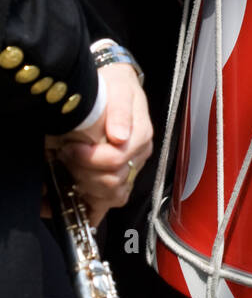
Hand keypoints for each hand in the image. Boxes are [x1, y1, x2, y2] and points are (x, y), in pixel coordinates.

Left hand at [47, 64, 153, 226]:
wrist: (116, 87)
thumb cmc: (117, 88)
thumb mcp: (120, 89)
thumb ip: (121, 111)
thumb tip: (120, 136)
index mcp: (140, 137)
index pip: (116, 160)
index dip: (89, 158)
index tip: (69, 147)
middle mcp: (137, 157)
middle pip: (112, 182)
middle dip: (83, 172)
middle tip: (64, 155)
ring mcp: (129, 170)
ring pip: (111, 196)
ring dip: (84, 189)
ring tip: (66, 172)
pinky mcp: (118, 179)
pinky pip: (107, 204)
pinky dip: (88, 209)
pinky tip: (66, 206)